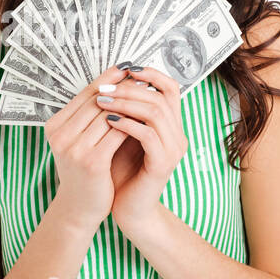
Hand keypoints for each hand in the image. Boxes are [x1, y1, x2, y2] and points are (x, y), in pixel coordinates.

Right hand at [43, 65, 131, 231]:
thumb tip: (113, 85)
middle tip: (142, 77)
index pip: (84, 94)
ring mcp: (74, 149)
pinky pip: (117, 133)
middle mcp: (60, 135)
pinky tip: (146, 118)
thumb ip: (89, 117)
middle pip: (96, 101)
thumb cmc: (83, 172)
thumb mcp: (78, 141)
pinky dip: (133, 123)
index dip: (107, 79)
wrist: (79, 209)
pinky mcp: (92, 162)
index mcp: (54, 126)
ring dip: (130, 104)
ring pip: (108, 115)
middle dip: (121, 88)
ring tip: (148, 95)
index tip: (126, 68)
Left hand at [93, 66, 187, 227]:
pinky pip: (149, 135)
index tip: (123, 69)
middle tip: (103, 89)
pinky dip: (128, 124)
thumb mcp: (122, 134)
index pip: (170, 87)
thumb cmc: (121, 171)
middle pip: (161, 96)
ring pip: (156, 113)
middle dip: (130, 88)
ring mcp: (173, 150)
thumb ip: (124, 111)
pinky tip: (109, 122)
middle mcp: (177, 135)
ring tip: (102, 103)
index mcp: (170, 125)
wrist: (127, 208)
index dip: (149, 74)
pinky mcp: (163, 164)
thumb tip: (108, 81)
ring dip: (126, 103)